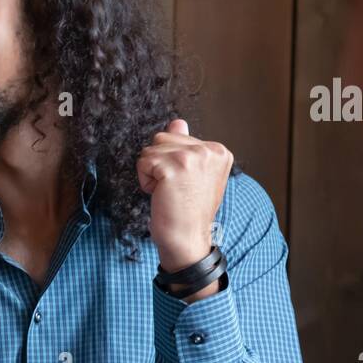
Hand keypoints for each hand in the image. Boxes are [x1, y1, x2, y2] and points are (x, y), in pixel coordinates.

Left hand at [136, 119, 232, 270]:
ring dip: (151, 172)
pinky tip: (161, 195)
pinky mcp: (174, 167)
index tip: (185, 185)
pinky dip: (145, 180)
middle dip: (159, 164)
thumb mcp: (193, 174)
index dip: (171, 162)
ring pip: (150, 149)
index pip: (176, 137)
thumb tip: (177, 122)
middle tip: (174, 190)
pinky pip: (143, 162)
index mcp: (218, 151)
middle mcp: (209, 150)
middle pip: (161, 138)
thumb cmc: (188, 211)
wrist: (187, 239)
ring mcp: (193, 157)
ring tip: (168, 192)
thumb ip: (186, 146)